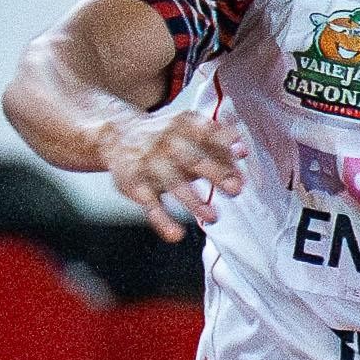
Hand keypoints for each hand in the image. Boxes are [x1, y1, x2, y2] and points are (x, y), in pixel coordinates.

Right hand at [98, 108, 246, 240]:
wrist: (116, 134)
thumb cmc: (166, 137)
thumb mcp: (189, 131)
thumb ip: (217, 144)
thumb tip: (243, 153)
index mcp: (184, 125)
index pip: (207, 132)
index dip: (225, 141)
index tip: (242, 152)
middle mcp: (166, 143)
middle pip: (192, 159)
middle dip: (215, 173)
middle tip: (235, 189)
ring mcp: (149, 164)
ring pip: (173, 183)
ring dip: (193, 201)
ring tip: (214, 217)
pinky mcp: (134, 184)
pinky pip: (149, 204)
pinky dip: (162, 220)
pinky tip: (176, 234)